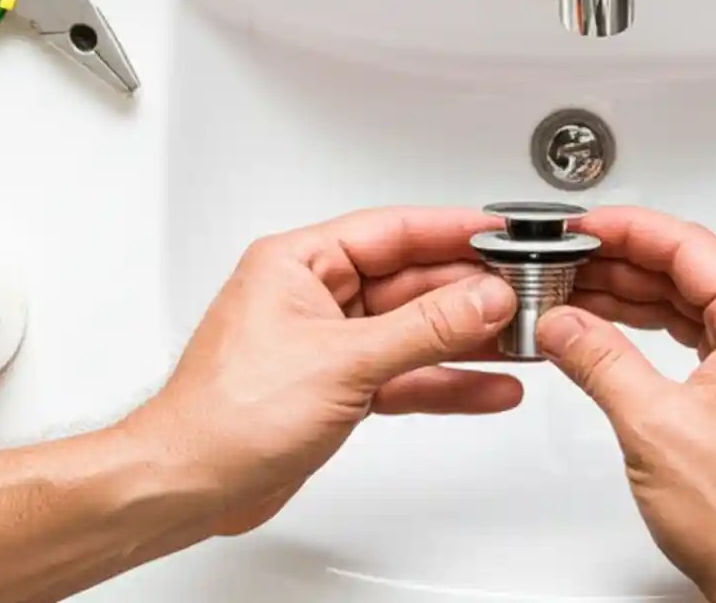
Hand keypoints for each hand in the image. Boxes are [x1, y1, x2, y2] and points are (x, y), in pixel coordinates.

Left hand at [122, 208, 518, 535]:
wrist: (190, 486)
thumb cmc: (226, 415)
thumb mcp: (343, 361)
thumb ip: (424, 328)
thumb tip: (482, 297)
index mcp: (300, 263)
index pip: (394, 231)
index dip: (453, 230)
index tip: (503, 235)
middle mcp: (315, 296)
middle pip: (412, 281)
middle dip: (469, 293)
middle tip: (524, 296)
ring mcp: (330, 343)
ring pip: (415, 330)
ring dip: (466, 339)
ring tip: (521, 339)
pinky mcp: (340, 386)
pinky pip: (407, 374)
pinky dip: (446, 381)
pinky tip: (488, 386)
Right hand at [536, 208, 715, 602]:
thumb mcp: (652, 424)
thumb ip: (599, 359)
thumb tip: (562, 322)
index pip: (691, 248)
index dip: (628, 230)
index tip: (583, 225)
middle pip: (691, 271)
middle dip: (622, 263)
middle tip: (566, 258)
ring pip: (692, 303)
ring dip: (633, 296)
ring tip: (575, 289)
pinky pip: (699, 337)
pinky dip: (652, 329)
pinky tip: (611, 329)